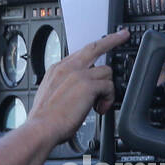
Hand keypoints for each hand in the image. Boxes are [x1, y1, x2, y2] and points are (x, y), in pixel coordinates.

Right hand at [29, 29, 128, 145]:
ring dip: (107, 88)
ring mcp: (78, 75)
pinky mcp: (87, 85)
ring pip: (106, 72)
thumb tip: (79, 92)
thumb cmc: (44, 118)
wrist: (41, 128)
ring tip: (99, 104)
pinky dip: (108, 99)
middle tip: (123, 35)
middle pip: (94, 47)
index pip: (79, 53)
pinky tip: (100, 108)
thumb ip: (64, 86)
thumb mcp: (50, 95)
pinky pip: (109, 86)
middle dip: (112, 39)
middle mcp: (67, 67)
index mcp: (57, 69)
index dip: (93, 50)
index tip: (101, 44)